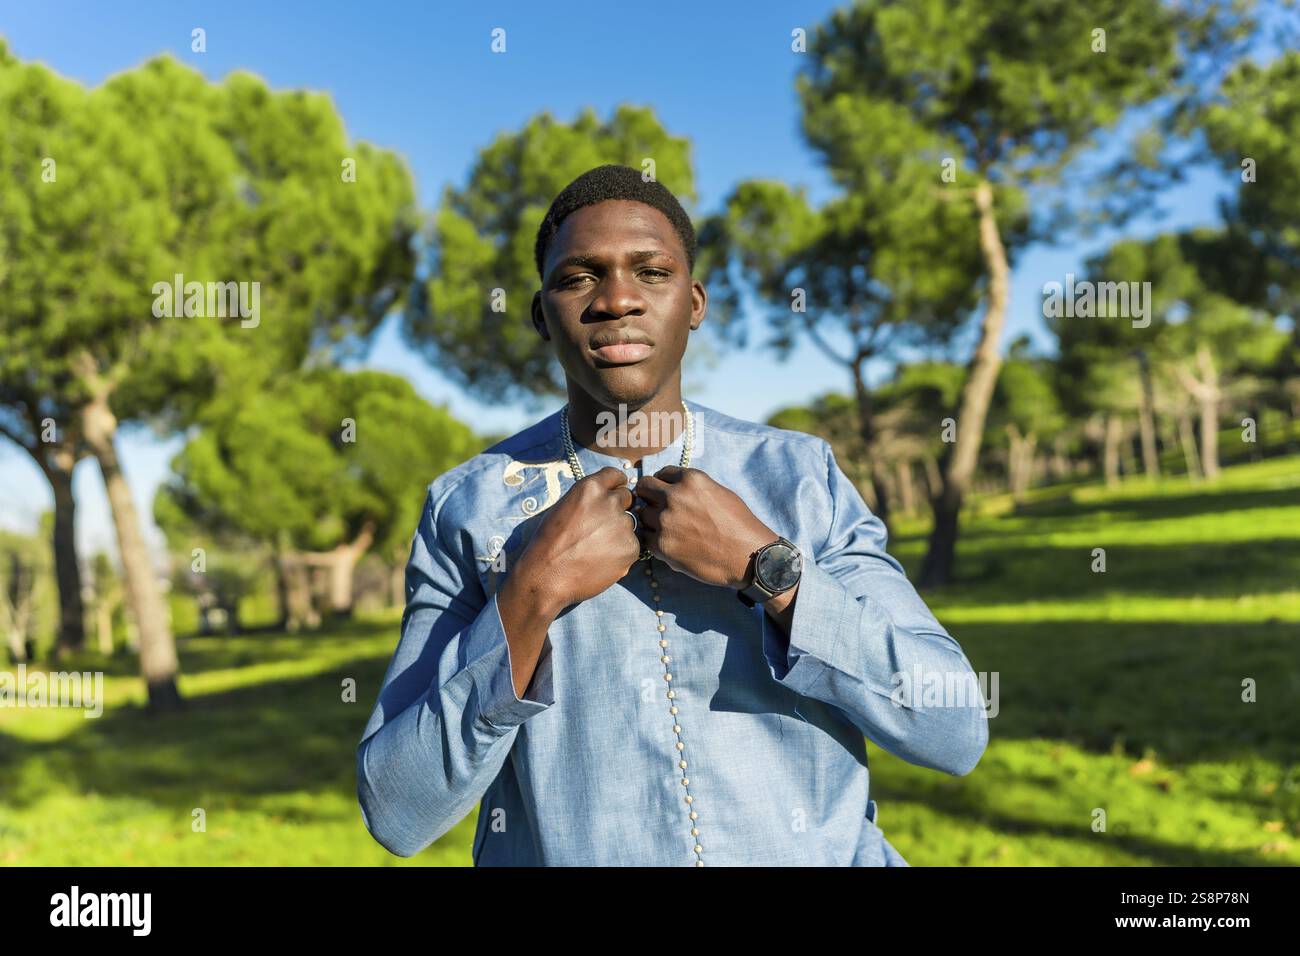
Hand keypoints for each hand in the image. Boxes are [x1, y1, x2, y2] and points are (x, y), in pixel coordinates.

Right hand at [512, 465, 641, 612]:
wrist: (546, 575)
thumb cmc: (549, 542)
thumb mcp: (564, 507)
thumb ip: (588, 499)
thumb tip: (609, 497)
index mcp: (590, 487)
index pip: (616, 476)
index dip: (615, 486)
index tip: (613, 493)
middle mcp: (610, 501)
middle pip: (626, 498)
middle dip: (618, 508)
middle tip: (601, 526)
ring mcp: (623, 524)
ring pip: (629, 523)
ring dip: (619, 531)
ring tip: (596, 548)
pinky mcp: (631, 548)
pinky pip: (631, 545)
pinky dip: (621, 552)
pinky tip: (601, 561)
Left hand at [633, 465, 776, 589]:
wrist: (747, 556)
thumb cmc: (738, 523)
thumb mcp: (717, 492)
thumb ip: (691, 487)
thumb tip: (668, 488)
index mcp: (690, 479)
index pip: (661, 473)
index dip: (664, 483)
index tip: (667, 492)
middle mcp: (674, 496)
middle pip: (643, 487)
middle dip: (650, 496)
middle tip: (659, 507)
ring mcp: (664, 521)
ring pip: (643, 514)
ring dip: (652, 519)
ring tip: (671, 529)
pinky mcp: (661, 545)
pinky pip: (646, 537)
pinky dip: (655, 539)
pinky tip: (672, 542)